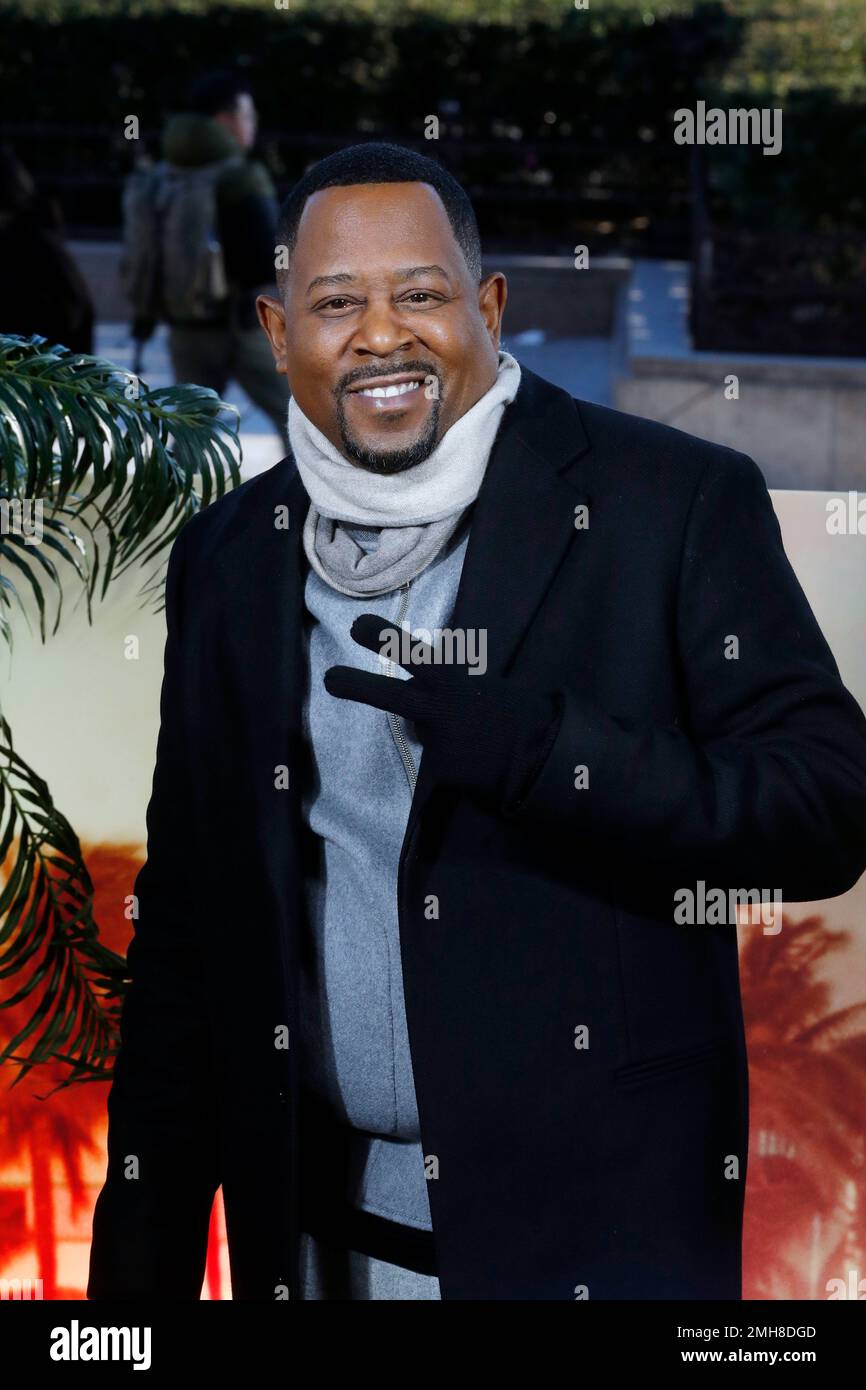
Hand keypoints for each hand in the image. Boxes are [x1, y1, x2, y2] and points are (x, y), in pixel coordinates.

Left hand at [324, 613, 561, 810]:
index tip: (356, 626)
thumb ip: (451, 690)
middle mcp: (439, 708)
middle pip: (387, 694)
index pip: (412, 653)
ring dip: (435, 729)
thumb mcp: (485, 689)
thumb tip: (424, 694)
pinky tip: (471, 762)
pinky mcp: (441, 773)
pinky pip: (436, 763)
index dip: (382, 638)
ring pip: (420, 730)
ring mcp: (438, 741)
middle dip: (355, 686)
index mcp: (452, 681)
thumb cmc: (519, 716)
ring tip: (463, 735)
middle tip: (329, 679)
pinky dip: (449, 763)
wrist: (544, 757)